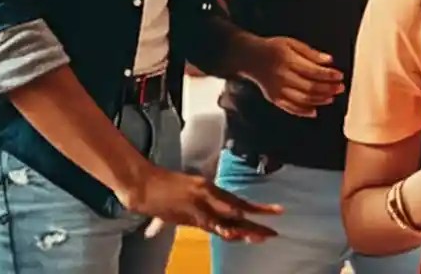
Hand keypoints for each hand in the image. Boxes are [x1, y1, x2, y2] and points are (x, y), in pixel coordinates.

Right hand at [119, 165, 282, 242]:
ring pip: (227, 218)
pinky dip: (222, 226)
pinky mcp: (189, 210)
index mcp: (210, 189)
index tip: (276, 212)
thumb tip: (212, 219)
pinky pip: (209, 222)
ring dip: (244, 229)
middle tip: (274, 233)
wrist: (144, 184)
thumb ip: (201, 206)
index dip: (257, 209)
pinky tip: (233, 231)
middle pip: (238, 211)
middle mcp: (210, 193)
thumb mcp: (187, 192)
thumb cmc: (163, 187)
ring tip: (261, 236)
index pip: (238, 202)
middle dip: (256, 224)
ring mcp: (200, 202)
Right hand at [244, 36, 343, 117]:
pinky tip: (315, 111)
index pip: (313, 71)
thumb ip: (310, 52)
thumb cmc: (273, 48)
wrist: (250, 58)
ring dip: (319, 100)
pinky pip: (291, 108)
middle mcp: (283, 77)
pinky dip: (304, 111)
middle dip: (328, 88)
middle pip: (310, 87)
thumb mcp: (291, 43)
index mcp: (288, 61)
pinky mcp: (274, 98)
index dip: (328, 75)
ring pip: (303, 99)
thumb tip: (329, 60)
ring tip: (331, 97)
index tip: (339, 76)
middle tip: (340, 88)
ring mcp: (278, 90)